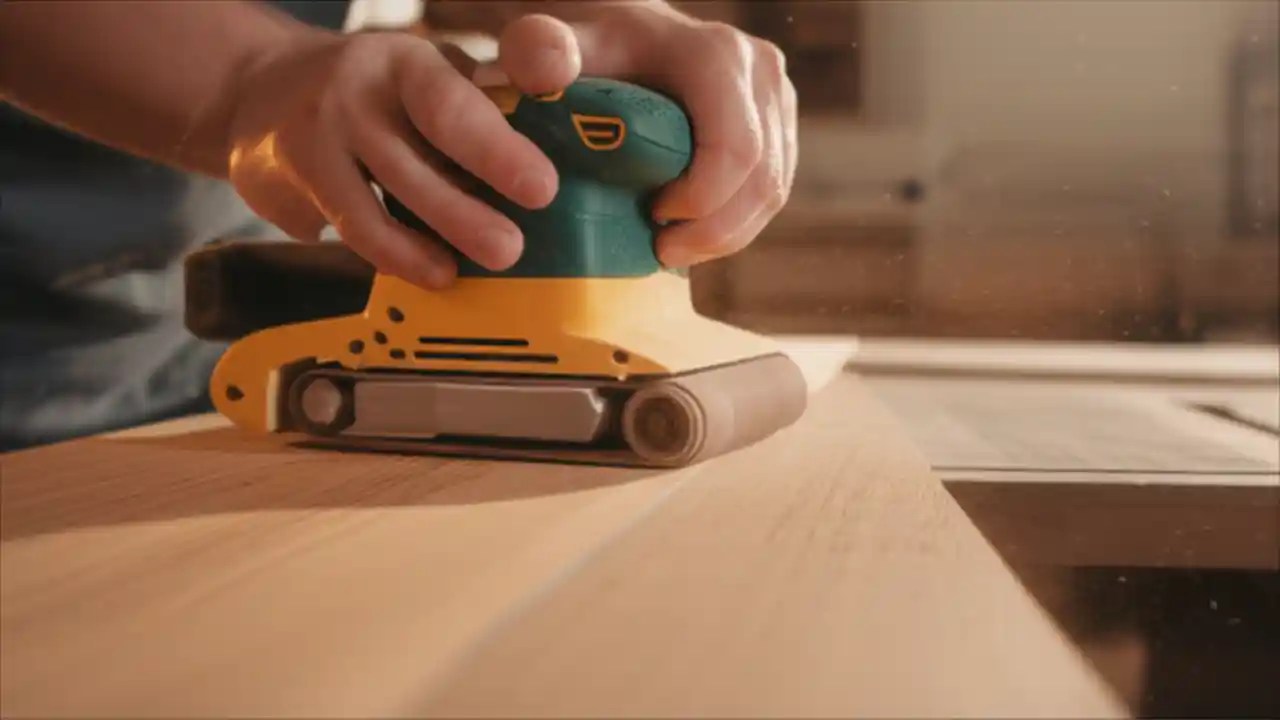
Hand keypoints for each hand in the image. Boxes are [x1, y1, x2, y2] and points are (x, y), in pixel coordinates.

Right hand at [225, 30, 560, 288]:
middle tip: (510, 250)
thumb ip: (477, 108)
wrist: (257, 85)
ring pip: (371, 209)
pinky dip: (387, 255)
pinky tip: (423, 270)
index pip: (451, 106)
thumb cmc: (375, 90)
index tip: (541, 188)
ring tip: (456, 274)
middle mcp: (352, 93)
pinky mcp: (284, 183)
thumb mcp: (424, 76)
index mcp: (403, 62)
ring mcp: (312, 139)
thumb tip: (551, 160)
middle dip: (463, 214)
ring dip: (419, 250)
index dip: (497, 150)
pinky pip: (345, 228)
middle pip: (410, 163)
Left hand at [495, 6, 797, 267]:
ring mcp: (777, 100)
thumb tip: (546, 72)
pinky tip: (691, 233)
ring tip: (673, 246)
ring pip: (772, 191)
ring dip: (727, 235)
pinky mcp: (780, 125)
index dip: (701, 201)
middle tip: (661, 251)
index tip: (653, 216)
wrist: (623, 34)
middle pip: (762, 179)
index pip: (735, 150)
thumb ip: (539, 51)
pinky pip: (771, 190)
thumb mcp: (554, 43)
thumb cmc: (587, 47)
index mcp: (717, 56)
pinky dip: (735, 224)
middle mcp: (761, 73)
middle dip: (715, 231)